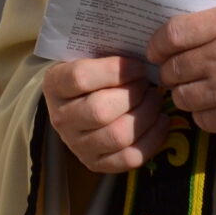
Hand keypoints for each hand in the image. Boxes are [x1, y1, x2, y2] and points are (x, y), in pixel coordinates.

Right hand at [43, 55, 171, 172]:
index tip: (138, 65)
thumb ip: (108, 51)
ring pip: (117, 136)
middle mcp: (61, 118)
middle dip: (133, 95)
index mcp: (54, 85)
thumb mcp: (88, 56)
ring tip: (155, 99)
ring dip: (146, 115)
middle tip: (147, 84)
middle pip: (100, 111)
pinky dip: (152, 139)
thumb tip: (145, 51)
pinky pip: (129, 158)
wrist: (75, 102)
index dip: (115, 70)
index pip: (80, 77)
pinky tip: (161, 120)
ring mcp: (77, 145)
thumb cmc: (90, 73)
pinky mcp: (96, 164)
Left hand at [147, 0, 215, 133]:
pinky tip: (212, 104)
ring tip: (194, 88)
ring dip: (183, 93)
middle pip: (172, 68)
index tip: (155, 51)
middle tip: (174, 71)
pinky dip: (202, 113)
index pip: (171, 35)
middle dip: (168, 71)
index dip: (156, 44)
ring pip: (182, 97)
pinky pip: (201, 120)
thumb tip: (182, 28)